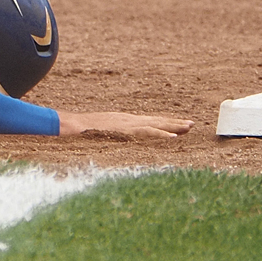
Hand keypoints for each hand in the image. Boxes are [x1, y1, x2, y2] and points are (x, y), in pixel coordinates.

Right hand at [56, 111, 193, 139]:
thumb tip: (110, 141)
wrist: (70, 125)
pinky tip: (172, 137)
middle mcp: (127, 120)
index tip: (177, 124)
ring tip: (188, 127)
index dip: (163, 123)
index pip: (147, 122)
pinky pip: (146, 132)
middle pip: (155, 120)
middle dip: (173, 122)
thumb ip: (106, 136)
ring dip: (172, 126)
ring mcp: (126, 123)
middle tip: (191, 123)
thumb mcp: (97, 133)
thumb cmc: (80, 131)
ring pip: (154, 124)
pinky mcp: (125, 130)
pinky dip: (159, 134)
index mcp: (122, 121)